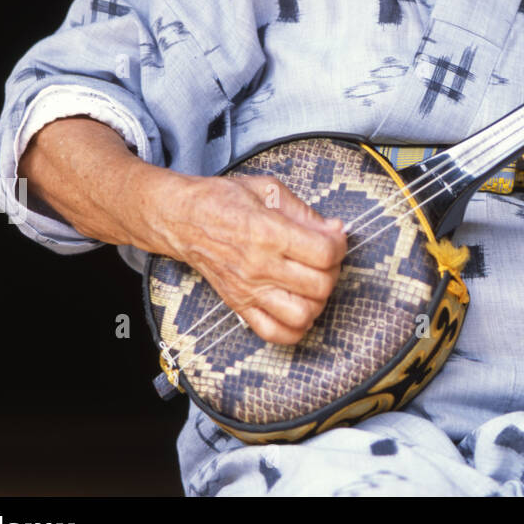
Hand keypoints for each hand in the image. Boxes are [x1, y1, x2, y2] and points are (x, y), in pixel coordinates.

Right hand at [151, 171, 348, 344]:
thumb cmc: (224, 200)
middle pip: (319, 285)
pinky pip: (273, 333)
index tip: (335, 238)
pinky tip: (298, 307)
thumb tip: (336, 230)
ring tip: (313, 283)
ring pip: (302, 315)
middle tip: (326, 259)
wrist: (183, 219)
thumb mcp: (269, 190)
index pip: (324, 253)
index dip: (340, 245)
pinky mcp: (239, 306)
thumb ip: (306, 212)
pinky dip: (295, 328)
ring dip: (317, 301)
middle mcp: (259, 266)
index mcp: (269, 233)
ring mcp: (248, 290)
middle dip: (333, 271)